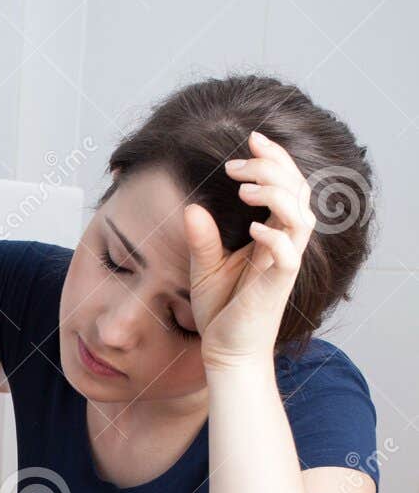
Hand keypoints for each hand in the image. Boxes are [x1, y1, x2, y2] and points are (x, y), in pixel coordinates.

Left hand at [183, 130, 316, 369]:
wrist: (226, 354)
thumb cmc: (221, 312)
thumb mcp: (205, 267)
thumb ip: (202, 237)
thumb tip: (191, 206)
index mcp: (272, 234)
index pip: (287, 185)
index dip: (275, 157)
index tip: (251, 138)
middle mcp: (284, 244)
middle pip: (299, 190)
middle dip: (273, 166)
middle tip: (237, 163)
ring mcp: (284, 264)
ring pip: (301, 215)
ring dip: (275, 193)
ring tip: (243, 189)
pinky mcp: (278, 285)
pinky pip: (289, 254)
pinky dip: (275, 236)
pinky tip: (252, 229)